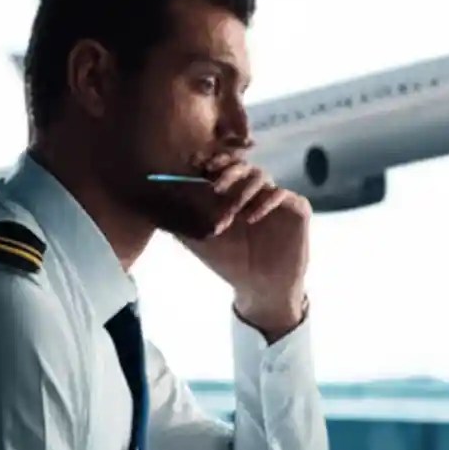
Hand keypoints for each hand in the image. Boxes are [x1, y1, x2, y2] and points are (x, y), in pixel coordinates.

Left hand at [176, 154, 312, 340]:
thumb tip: (150, 201)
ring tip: (234, 212)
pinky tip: (253, 218)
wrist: (260, 287)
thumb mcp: (199, 241)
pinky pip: (284, 195)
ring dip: (245, 191)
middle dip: (228, 172)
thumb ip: (180, 220)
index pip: (223, 166)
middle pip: (243, 164)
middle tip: (215, 186)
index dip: (211, 162)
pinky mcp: (298, 208)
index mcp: (233, 191)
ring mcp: (277, 197)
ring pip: (262, 177)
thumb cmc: (230, 262)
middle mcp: (255, 189)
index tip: (196, 166)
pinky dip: (268, 202)